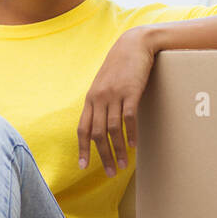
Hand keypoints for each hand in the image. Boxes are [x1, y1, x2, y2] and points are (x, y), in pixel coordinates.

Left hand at [78, 28, 154, 175]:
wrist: (134, 44)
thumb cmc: (120, 66)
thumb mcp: (105, 84)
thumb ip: (101, 102)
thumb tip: (99, 123)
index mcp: (91, 99)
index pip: (83, 129)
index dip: (82, 149)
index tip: (84, 167)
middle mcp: (99, 98)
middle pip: (96, 134)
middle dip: (103, 156)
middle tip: (110, 173)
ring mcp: (114, 95)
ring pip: (112, 129)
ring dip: (117, 150)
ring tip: (124, 166)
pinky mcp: (130, 91)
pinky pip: (128, 117)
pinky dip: (130, 134)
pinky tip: (132, 146)